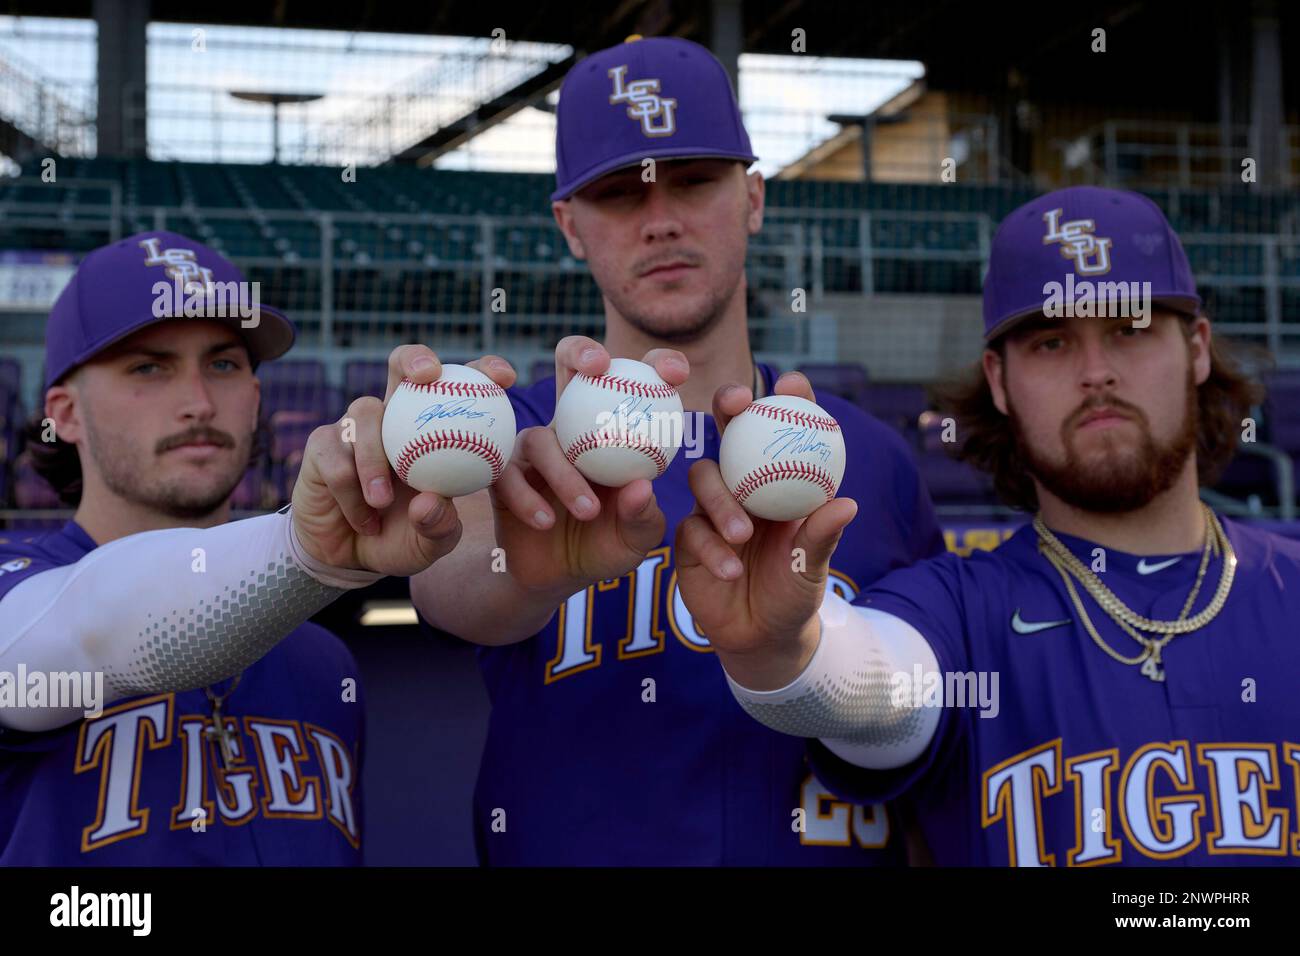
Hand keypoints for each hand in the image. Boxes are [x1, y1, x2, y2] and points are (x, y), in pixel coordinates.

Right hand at [290, 346, 516, 576]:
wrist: (354, 559)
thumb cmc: (406, 539)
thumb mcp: (433, 540)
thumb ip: (440, 525)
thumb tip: (429, 500)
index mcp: (433, 428)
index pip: (460, 385)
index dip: (483, 370)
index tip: (505, 378)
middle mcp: (394, 417)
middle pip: (401, 365)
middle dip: (415, 358)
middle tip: (428, 376)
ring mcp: (355, 427)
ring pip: (365, 413)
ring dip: (375, 458)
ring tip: (382, 500)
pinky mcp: (322, 446)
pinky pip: (337, 459)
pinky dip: (351, 494)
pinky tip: (364, 519)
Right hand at [488, 336, 688, 596]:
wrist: (559, 579)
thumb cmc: (608, 546)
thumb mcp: (636, 537)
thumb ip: (642, 514)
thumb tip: (639, 486)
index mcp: (615, 428)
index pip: (636, 381)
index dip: (655, 364)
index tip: (674, 374)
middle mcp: (573, 425)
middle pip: (570, 365)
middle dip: (581, 351)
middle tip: (599, 367)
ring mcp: (535, 446)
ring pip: (542, 437)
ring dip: (565, 474)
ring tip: (588, 511)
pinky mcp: (502, 474)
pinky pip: (509, 475)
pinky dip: (529, 499)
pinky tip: (545, 521)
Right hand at [674, 372, 856, 688]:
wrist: (761, 636)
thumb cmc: (794, 590)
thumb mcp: (813, 566)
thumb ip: (822, 536)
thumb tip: (845, 504)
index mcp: (779, 480)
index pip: (783, 430)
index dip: (788, 401)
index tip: (794, 383)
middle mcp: (743, 484)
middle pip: (731, 432)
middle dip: (730, 407)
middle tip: (736, 402)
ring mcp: (712, 508)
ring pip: (705, 478)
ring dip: (723, 499)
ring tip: (744, 533)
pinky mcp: (688, 538)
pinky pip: (693, 531)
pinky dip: (714, 548)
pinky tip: (731, 567)